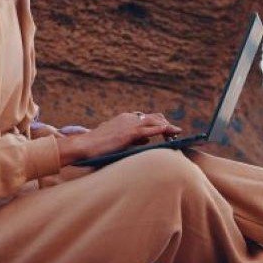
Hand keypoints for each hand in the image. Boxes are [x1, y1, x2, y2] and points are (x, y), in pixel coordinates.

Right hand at [58, 112, 180, 164]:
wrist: (85, 145)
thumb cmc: (98, 145)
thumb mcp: (117, 139)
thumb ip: (132, 138)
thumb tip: (147, 139)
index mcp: (124, 118)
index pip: (146, 117)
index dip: (158, 122)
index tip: (167, 128)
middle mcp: (129, 118)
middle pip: (154, 117)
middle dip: (166, 123)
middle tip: (176, 132)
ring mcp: (129, 124)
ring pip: (155, 121)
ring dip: (168, 126)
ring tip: (178, 132)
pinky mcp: (130, 133)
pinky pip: (151, 129)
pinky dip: (163, 129)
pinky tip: (171, 131)